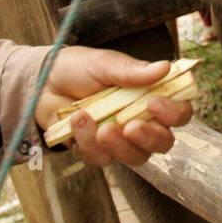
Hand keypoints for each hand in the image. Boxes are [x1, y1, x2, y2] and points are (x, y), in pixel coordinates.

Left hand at [34, 49, 191, 166]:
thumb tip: (165, 67)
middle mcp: (142, 120)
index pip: (179, 113)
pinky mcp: (98, 151)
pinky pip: (103, 158)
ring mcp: (121, 139)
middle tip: (129, 126)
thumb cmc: (78, 68)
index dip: (174, 113)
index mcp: (151, 96)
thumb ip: (133, 71)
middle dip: (149, 138)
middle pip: (163, 143)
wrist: (41, 84)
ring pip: (136, 157)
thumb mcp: (104, 64)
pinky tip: (76, 122)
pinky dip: (89, 142)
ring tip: (96, 123)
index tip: (154, 103)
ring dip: (118, 144)